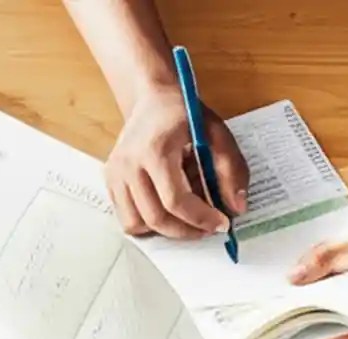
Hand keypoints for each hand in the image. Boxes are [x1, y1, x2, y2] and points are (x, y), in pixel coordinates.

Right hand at [106, 86, 248, 238]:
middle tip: (207, 229)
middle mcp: (129, 164)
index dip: (201, 218)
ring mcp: (115, 174)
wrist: (153, 98)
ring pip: (136, 224)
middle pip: (155, 217)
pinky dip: (147, 224)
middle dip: (186, 231)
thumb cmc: (185, 115)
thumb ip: (231, 170)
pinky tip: (167, 213)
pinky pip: (126, 218)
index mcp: (155, 150)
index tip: (222, 223)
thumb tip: (237, 208)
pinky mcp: (110, 180)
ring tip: (186, 222)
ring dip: (165, 231)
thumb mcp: (216, 134)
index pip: (175, 200)